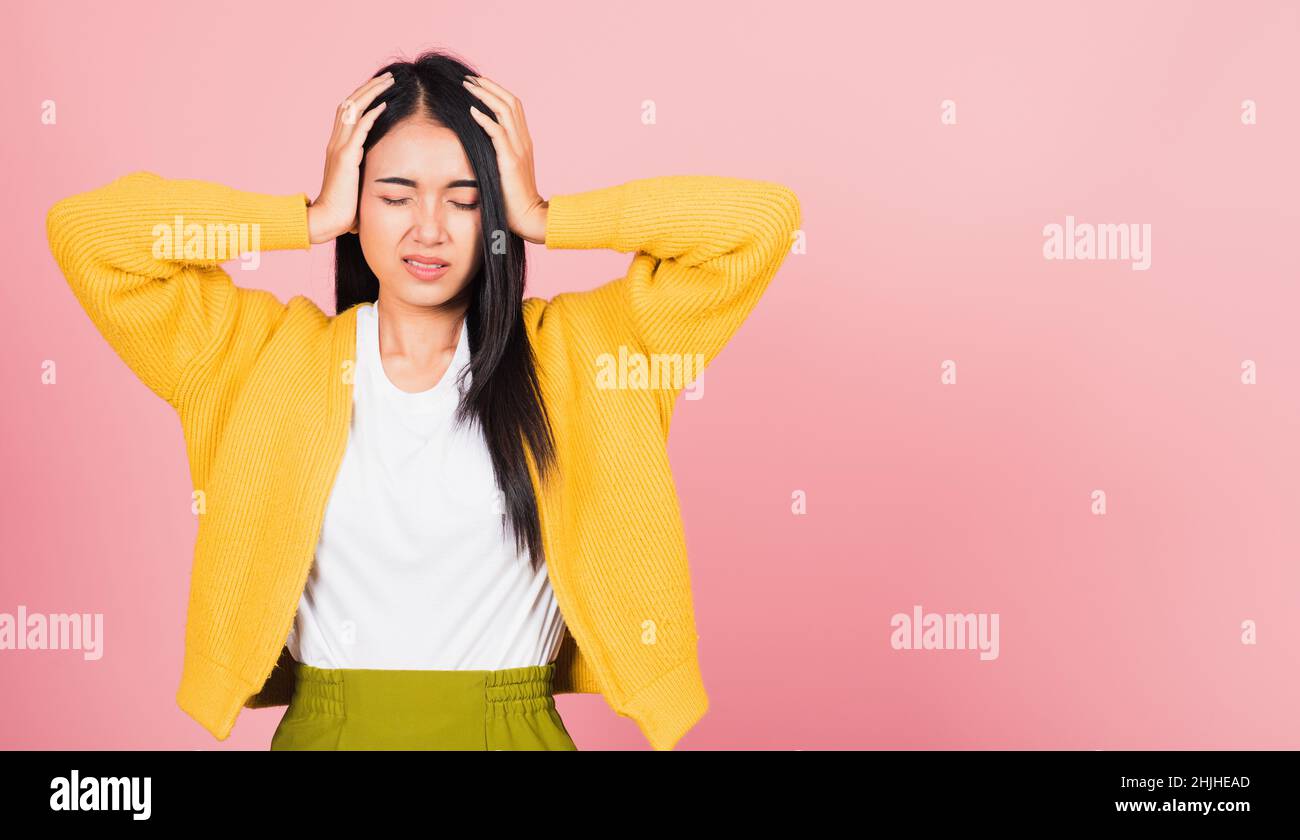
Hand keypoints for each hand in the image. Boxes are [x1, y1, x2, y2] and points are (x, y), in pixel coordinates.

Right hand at [307, 72, 393, 243]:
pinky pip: (359, 128)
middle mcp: (335, 142)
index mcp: (337, 147)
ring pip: (353, 109)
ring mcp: (339, 148)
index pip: (348, 112)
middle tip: (388, 78)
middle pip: (350, 103)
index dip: (363, 97)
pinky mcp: (345, 158)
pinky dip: (371, 114)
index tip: (381, 89)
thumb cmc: (344, 208)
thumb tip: (379, 174)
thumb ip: (363, 172)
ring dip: (372, 93)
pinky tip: (384, 105)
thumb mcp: (355, 183)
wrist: (327, 220)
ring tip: (389, 82)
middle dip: (369, 88)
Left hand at [463, 74, 548, 244]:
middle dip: (489, 87)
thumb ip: (499, 155)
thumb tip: (478, 145)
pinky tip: (472, 110)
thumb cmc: (514, 199)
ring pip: (505, 111)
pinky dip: (485, 119)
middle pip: (510, 102)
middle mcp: (524, 141)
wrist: (530, 216)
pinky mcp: (511, 161)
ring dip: (485, 96)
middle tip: (469, 79)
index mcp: (524, 142)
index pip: (513, 107)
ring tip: (468, 87)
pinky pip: (498, 133)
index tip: (478, 85)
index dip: (496, 92)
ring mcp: (519, 149)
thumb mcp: (507, 171)